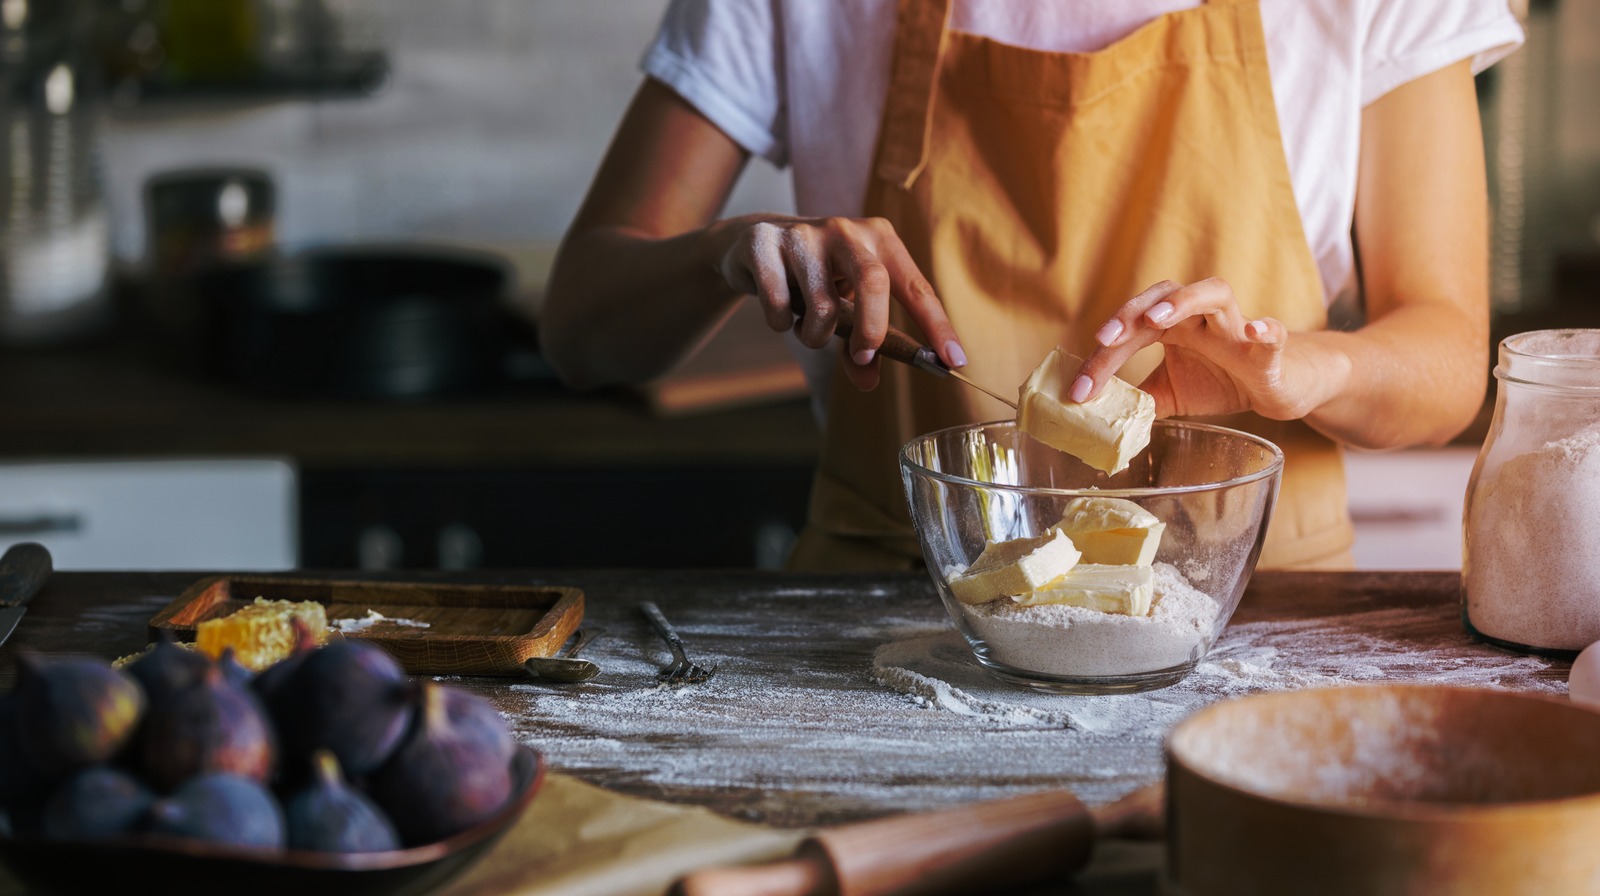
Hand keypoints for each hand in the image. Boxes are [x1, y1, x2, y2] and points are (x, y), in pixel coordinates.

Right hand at [713, 214, 964, 389]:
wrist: (755, 244)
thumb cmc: (816, 279)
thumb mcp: (847, 308)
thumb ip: (862, 345)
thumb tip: (868, 381)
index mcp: (879, 239)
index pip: (916, 287)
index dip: (937, 326)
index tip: (954, 361)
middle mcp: (845, 229)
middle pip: (873, 282)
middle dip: (871, 331)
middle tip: (862, 357)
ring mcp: (803, 232)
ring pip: (821, 305)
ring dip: (814, 335)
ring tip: (806, 326)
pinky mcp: (763, 242)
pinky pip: (779, 305)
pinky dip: (781, 323)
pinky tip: (779, 309)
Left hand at [1074, 278, 1312, 420]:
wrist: (1274, 388)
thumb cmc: (1220, 381)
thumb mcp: (1169, 393)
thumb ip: (1137, 398)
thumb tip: (1098, 414)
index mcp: (1174, 326)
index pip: (1132, 329)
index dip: (1104, 357)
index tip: (1080, 388)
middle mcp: (1202, 317)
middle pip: (1164, 294)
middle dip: (1132, 312)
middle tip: (1105, 338)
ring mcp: (1236, 327)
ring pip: (1214, 292)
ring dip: (1184, 300)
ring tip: (1158, 319)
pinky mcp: (1269, 350)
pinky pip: (1273, 332)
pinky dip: (1265, 328)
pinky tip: (1254, 329)